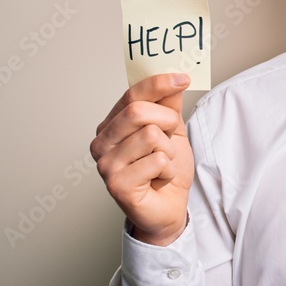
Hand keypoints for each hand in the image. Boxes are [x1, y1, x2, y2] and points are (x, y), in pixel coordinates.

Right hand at [90, 73, 193, 245]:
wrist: (169, 207)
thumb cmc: (165, 169)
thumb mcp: (171, 131)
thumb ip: (168, 105)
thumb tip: (174, 77)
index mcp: (111, 125)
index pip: (131, 94)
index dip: (157, 84)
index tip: (183, 78)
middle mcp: (101, 143)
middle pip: (138, 112)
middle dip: (166, 122)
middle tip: (170, 139)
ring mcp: (105, 164)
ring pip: (151, 136)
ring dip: (169, 151)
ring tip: (161, 165)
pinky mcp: (117, 184)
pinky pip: (157, 161)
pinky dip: (168, 170)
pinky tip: (158, 180)